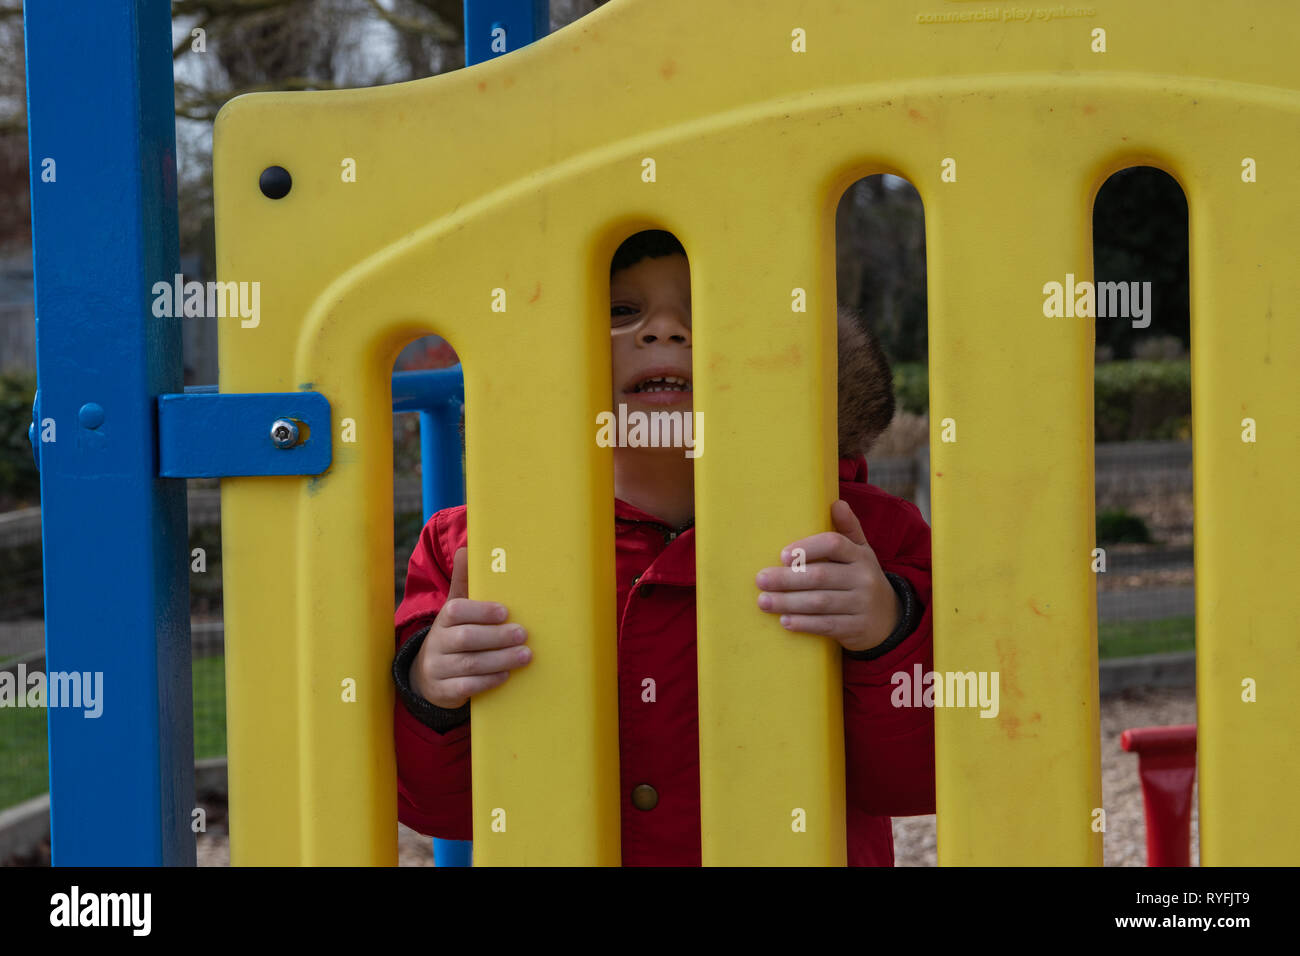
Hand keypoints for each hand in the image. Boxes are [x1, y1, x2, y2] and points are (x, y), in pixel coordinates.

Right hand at [411, 546, 531, 708]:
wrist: (428, 676)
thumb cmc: (452, 635)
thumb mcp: (455, 610)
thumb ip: (464, 583)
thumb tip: (466, 549)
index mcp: (442, 619)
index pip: (456, 611)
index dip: (480, 610)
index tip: (505, 611)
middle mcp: (436, 643)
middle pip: (465, 638)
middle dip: (497, 636)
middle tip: (523, 634)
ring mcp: (437, 668)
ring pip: (469, 664)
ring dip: (500, 659)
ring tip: (525, 655)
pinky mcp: (442, 691)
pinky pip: (465, 687)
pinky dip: (487, 681)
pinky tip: (506, 676)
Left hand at [754, 499, 899, 653]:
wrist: (890, 619)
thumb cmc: (862, 578)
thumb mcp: (861, 552)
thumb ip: (848, 529)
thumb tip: (836, 502)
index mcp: (860, 555)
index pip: (833, 544)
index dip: (807, 548)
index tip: (782, 555)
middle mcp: (863, 578)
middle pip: (820, 576)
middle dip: (787, 579)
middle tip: (760, 579)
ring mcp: (862, 605)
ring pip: (820, 602)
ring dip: (788, 602)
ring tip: (764, 601)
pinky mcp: (857, 628)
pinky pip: (827, 625)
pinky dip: (804, 624)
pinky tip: (785, 621)